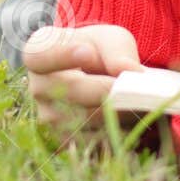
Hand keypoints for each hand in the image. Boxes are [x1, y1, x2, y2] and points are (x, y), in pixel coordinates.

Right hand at [24, 24, 144, 134]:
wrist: (96, 78)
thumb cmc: (98, 51)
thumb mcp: (108, 39)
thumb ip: (116, 51)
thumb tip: (128, 72)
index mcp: (37, 56)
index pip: (40, 57)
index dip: (62, 56)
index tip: (88, 51)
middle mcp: (38, 89)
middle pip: (71, 91)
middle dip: (106, 89)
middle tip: (135, 87)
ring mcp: (49, 119)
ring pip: (86, 118)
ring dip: (116, 112)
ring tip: (141, 102)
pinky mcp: (66, 141)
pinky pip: (93, 139)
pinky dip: (117, 130)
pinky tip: (135, 118)